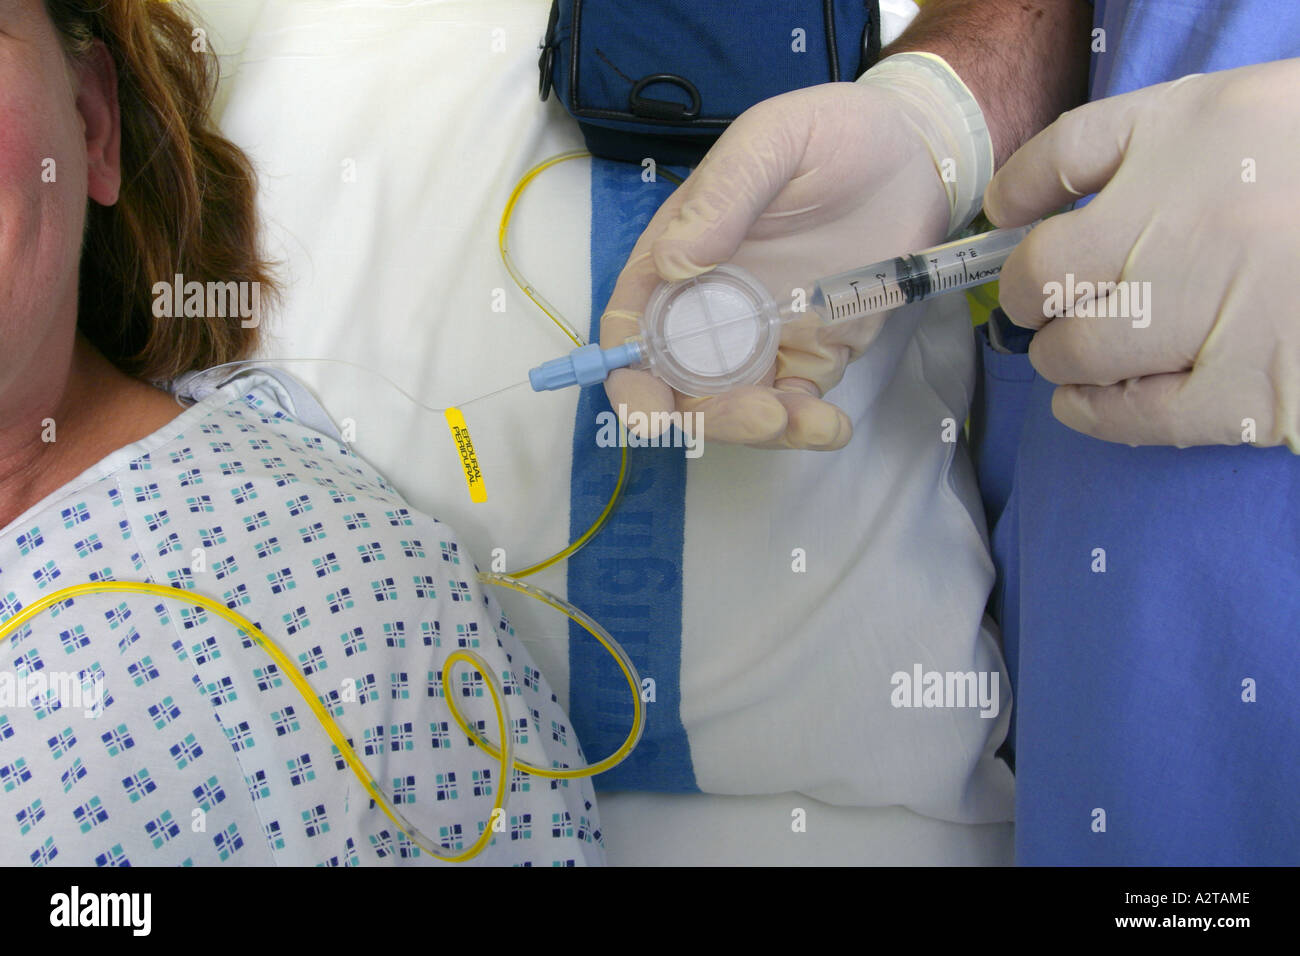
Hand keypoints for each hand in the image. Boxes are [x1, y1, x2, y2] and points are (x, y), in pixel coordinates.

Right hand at [602, 55, 985, 449]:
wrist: (917, 155)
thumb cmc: (834, 135)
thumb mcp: (773, 142)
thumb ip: (724, 196)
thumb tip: (672, 262)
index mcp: (680, 255)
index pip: (635, 326)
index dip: (630, 375)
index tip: (649, 409)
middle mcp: (711, 304)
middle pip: (680, 384)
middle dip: (709, 416)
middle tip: (761, 414)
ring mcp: (762, 335)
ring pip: (737, 405)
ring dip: (760, 430)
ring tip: (809, 422)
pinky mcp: (813, 352)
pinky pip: (797, 403)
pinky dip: (808, 428)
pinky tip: (833, 425)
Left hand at [985, 58, 1299, 449]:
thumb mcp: (1219, 112)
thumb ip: (1104, 143)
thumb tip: (1005, 205)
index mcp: (1186, 141)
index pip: (1057, 168)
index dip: (1018, 215)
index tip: (1017, 233)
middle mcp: (1189, 228)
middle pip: (1044, 279)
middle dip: (1033, 300)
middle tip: (1054, 305)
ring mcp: (1215, 317)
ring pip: (1077, 351)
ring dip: (1061, 355)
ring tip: (1079, 349)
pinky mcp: (1253, 392)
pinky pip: (1139, 418)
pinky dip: (1095, 413)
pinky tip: (1086, 401)